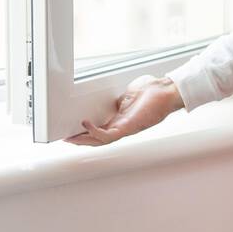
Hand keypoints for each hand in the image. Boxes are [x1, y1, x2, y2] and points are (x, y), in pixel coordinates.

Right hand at [63, 74, 183, 145]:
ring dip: (84, 141)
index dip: (85, 133)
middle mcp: (123, 126)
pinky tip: (86, 125)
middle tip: (64, 139)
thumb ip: (120, 100)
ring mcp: (126, 128)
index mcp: (121, 119)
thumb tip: (113, 101)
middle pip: (97, 139)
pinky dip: (96, 132)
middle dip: (80, 141)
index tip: (71, 130)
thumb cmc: (153, 91)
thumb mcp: (129, 95)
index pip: (100, 130)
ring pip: (100, 141)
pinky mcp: (130, 126)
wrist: (168, 90)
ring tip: (70, 138)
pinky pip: (109, 135)